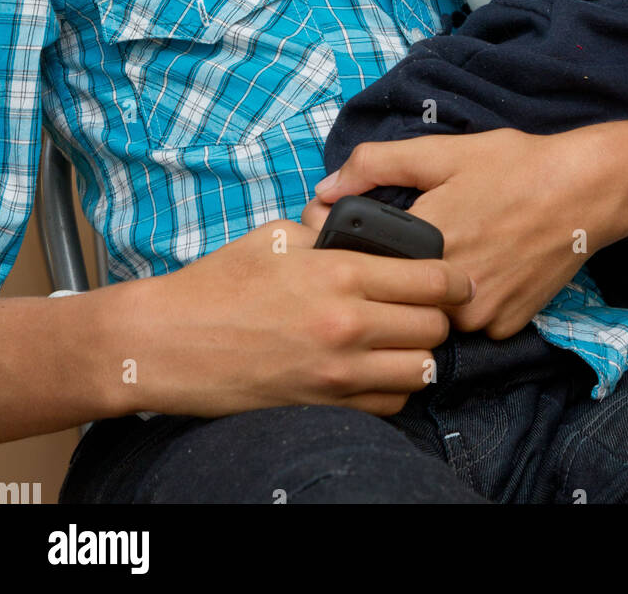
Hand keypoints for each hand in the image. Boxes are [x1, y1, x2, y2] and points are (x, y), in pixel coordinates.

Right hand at [116, 218, 473, 418]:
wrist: (170, 342)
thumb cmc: (220, 283)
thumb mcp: (276, 234)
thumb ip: (328, 228)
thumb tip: (362, 222)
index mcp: (340, 273)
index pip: (432, 279)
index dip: (455, 277)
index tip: (458, 277)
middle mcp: (348, 325)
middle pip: (436, 328)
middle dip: (441, 315)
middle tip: (430, 306)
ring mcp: (338, 373)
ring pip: (422, 372)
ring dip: (422, 354)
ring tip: (407, 338)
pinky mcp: (325, 406)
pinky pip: (390, 403)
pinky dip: (396, 387)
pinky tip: (381, 367)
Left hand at [307, 129, 608, 338]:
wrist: (587, 190)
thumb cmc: (513, 165)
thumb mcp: (440, 152)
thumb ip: (374, 166)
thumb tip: (322, 190)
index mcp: (422, 245)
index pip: (364, 264)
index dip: (360, 249)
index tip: (368, 232)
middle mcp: (448, 291)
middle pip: (399, 293)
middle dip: (400, 270)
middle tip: (434, 232)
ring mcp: (479, 316)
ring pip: (433, 313)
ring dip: (435, 290)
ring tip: (463, 247)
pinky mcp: (505, 328)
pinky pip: (469, 323)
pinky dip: (471, 302)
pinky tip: (488, 267)